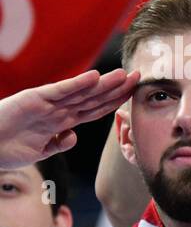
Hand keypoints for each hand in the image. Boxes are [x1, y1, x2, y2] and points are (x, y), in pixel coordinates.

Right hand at [0, 69, 138, 168]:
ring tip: (124, 74)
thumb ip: (59, 144)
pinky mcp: (33, 98)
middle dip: (117, 89)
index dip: (115, 102)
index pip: (95, 110)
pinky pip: (60, 90)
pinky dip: (77, 84)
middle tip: (140, 78)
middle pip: (94, 98)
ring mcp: (47, 103)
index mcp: (61, 121)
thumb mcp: (41, 151)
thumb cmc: (7, 148)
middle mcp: (57, 110)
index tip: (134, 96)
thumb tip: (73, 136)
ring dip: (104, 84)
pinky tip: (94, 77)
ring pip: (82, 92)